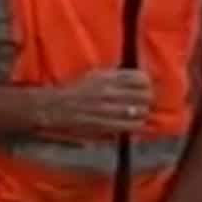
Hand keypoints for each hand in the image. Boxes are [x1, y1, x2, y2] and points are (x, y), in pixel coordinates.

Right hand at [37, 70, 153, 134]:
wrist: (54, 107)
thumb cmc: (74, 91)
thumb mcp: (93, 76)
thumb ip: (113, 76)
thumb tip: (135, 79)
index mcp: (106, 77)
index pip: (139, 78)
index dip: (146, 84)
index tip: (146, 87)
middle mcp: (108, 91)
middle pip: (143, 95)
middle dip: (147, 99)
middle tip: (145, 102)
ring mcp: (106, 109)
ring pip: (139, 111)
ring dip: (143, 113)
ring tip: (140, 114)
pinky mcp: (104, 124)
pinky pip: (130, 125)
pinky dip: (136, 125)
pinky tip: (133, 124)